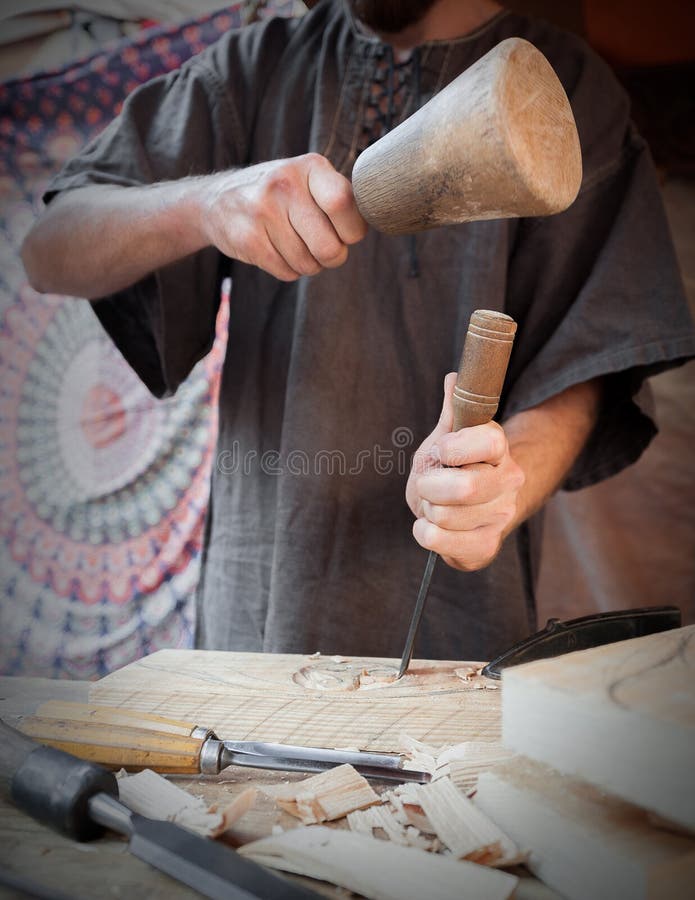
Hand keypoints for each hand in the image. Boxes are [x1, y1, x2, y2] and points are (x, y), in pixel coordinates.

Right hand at [200, 153, 367, 279]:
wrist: (216, 200)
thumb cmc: (279, 194)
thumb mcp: (307, 179)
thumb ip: (338, 197)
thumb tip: (376, 221)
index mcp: (310, 166)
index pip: (344, 203)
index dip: (353, 230)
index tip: (347, 233)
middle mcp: (285, 183)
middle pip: (330, 246)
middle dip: (332, 257)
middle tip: (323, 249)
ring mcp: (262, 211)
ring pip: (309, 264)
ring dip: (308, 264)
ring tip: (294, 244)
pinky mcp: (247, 239)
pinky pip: (287, 272)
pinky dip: (288, 270)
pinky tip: (276, 250)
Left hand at [406, 373, 525, 570]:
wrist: (462, 513)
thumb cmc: (451, 469)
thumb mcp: (446, 438)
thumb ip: (451, 411)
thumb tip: (454, 378)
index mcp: (498, 447)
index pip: (487, 442)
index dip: (454, 448)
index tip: (442, 452)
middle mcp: (508, 481)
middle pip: (464, 487)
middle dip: (431, 485)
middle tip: (430, 484)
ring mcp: (501, 515)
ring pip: (445, 515)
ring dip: (427, 509)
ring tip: (435, 505)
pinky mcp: (487, 546)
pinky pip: (439, 540)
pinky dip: (424, 532)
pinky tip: (433, 526)